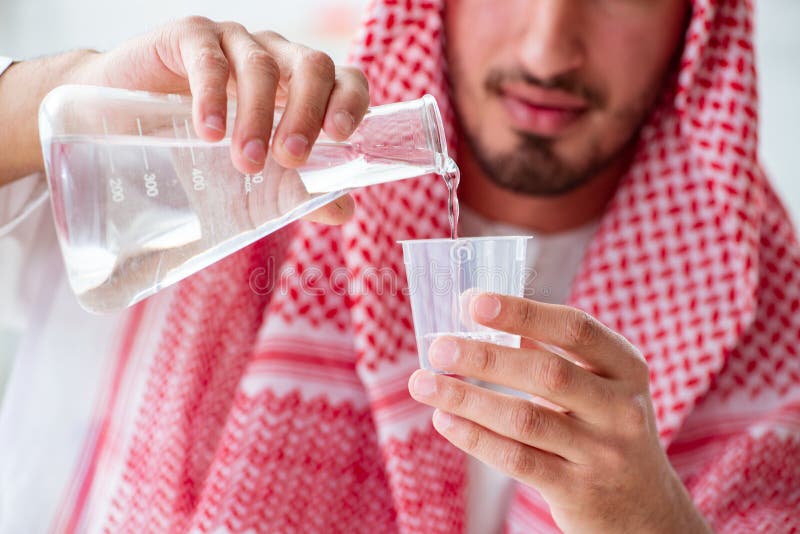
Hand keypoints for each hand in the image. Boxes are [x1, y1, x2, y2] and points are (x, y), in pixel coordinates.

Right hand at [2, 17, 367, 224]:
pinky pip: (209, 58)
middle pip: (311, 68)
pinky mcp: (189, 36)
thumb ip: (298, 191)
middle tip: (291, 157)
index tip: (339, 136)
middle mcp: (275, 56)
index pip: (344, 78)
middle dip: (306, 114)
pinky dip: (212, 96)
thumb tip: (342, 210)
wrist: (118, 121)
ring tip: (247, 161)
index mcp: (300, 85)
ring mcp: (233, 42)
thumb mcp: (252, 177)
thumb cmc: (198, 150)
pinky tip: (209, 132)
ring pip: (261, 67)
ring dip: (258, 116)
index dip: (350, 101)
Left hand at [408, 293, 711, 533]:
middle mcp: (621, 408)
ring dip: (466, 398)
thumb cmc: (605, 428)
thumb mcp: (599, 386)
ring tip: (423, 383)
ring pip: (524, 419)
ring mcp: (602, 452)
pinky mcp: (577, 490)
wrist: (644, 509)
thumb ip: (551, 353)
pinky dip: (474, 438)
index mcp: (626, 368)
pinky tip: (444, 420)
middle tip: (438, 348)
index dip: (522, 312)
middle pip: (547, 373)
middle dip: (484, 358)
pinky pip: (517, 460)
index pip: (575, 329)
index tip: (473, 301)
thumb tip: (478, 316)